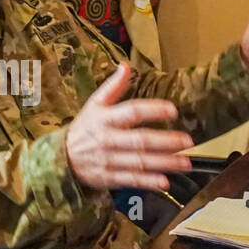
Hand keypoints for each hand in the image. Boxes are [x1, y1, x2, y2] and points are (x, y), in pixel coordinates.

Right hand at [65, 63, 193, 191]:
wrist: (62, 158)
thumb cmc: (84, 128)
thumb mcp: (94, 104)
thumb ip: (113, 87)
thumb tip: (125, 66)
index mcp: (104, 119)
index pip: (131, 112)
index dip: (152, 110)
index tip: (173, 110)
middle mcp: (107, 140)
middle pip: (139, 140)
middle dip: (165, 141)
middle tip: (187, 141)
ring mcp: (108, 160)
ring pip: (139, 162)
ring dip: (164, 163)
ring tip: (185, 162)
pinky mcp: (109, 178)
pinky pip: (131, 180)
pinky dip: (148, 182)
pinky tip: (164, 181)